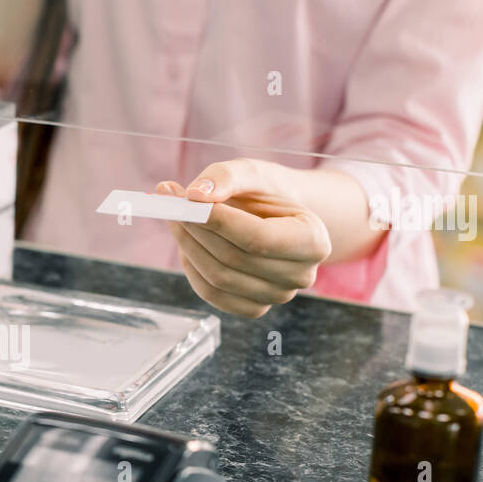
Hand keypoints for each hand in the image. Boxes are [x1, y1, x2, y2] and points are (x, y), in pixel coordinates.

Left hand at [159, 158, 331, 317]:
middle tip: (169, 203)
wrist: (279, 219)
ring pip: (218, 278)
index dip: (217, 221)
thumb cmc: (267, 194)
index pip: (257, 238)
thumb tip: (195, 194)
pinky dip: (192, 268)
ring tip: (177, 218)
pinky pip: (212, 294)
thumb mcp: (253, 173)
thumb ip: (226, 177)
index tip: (184, 200)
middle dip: (194, 230)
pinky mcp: (254, 308)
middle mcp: (301, 275)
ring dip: (188, 246)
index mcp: (313, 240)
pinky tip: (187, 244)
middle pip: (233, 259)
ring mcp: (278, 296)